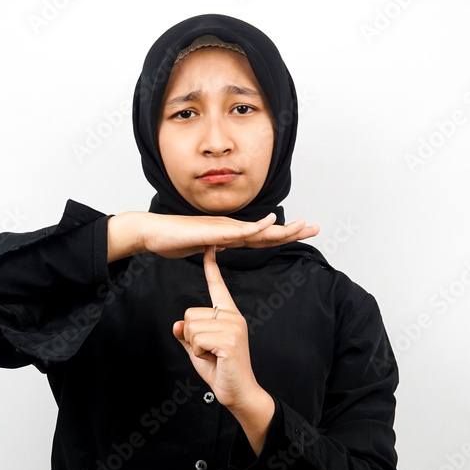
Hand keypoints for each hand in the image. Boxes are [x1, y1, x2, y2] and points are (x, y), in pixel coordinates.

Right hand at [108, 210, 317, 260]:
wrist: (153, 233)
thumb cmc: (173, 239)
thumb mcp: (201, 246)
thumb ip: (214, 246)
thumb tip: (220, 248)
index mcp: (231, 233)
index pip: (263, 236)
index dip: (284, 235)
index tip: (303, 233)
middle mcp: (231, 228)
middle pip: (268, 231)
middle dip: (293, 230)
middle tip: (317, 228)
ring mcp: (223, 228)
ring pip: (258, 230)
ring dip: (281, 228)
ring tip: (303, 226)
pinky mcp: (213, 231)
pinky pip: (237, 231)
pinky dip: (254, 227)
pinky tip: (269, 222)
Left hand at [172, 246, 274, 431]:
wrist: (238, 393)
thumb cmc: (220, 371)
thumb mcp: (198, 349)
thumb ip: (187, 335)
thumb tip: (177, 325)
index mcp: (228, 314)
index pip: (217, 286)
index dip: (211, 266)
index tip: (210, 246)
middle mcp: (233, 315)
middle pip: (189, 314)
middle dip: (191, 336)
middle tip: (209, 351)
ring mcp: (233, 325)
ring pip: (191, 327)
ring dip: (194, 346)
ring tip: (212, 355)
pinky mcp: (229, 338)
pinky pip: (196, 339)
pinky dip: (198, 352)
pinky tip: (215, 359)